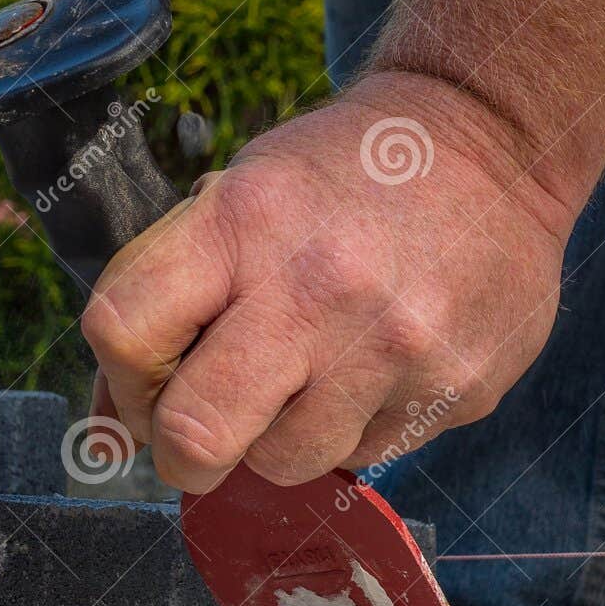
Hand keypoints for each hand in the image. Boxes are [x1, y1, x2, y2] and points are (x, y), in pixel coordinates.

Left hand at [83, 70, 579, 493]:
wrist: (493, 143)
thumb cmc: (342, 178)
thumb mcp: (242, 194)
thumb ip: (170, 296)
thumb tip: (110, 430)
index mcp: (244, 220)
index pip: (123, 333)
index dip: (120, 379)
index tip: (147, 383)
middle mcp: (318, 285)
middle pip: (196, 434)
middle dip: (182, 454)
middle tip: (199, 440)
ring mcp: (395, 345)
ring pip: (284, 463)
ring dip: (279, 437)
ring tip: (312, 373)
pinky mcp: (455, 387)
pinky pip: (368, 452)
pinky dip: (356, 423)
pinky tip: (380, 361)